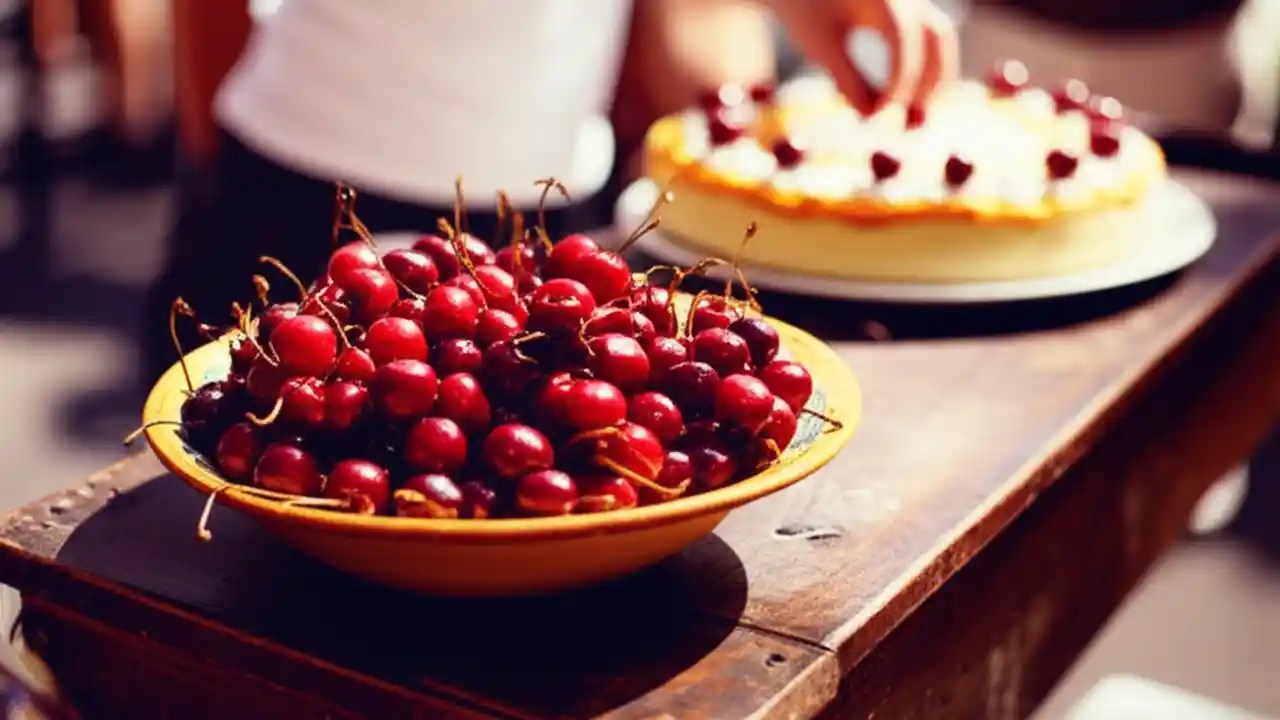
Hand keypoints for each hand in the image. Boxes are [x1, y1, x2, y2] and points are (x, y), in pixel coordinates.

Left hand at [765, 0, 957, 114]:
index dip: (899, 80)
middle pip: (937, 37)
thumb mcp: (820, 45)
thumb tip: (873, 118)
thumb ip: (848, 79)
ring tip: (911, 118)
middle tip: (912, 123)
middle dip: (930, 81)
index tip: (881, 115)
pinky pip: (924, 40)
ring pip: (938, 38)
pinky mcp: (902, 9)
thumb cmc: (800, 6)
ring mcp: (907, 0)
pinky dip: (920, 70)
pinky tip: (901, 99)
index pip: (903, 38)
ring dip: (932, 78)